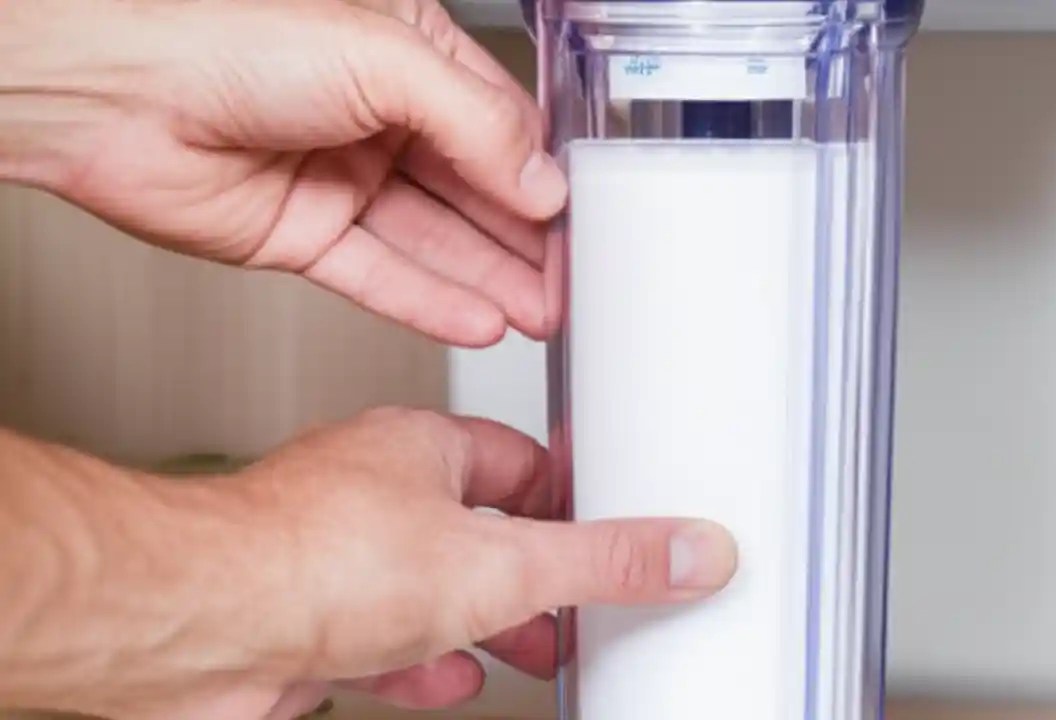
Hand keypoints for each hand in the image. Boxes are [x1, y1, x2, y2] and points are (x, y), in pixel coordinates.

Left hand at [0, 0, 563, 344]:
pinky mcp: (305, 236)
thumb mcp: (385, 58)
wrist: (107, 90)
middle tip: (571, 283)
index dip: (541, 177)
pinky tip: (479, 320)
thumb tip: (541, 180)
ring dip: (491, 280)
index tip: (579, 219)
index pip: (499, 126)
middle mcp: (378, 118)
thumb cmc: (222, 34)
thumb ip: (477, 123)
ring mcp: (342, 180)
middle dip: (524, 241)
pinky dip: (431, 303)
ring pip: (436, 241)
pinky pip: (383, 276)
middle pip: (473, 192)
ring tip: (542, 314)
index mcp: (407, 55)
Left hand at [0, 409, 736, 719]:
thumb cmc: (314, 560)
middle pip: (479, 530)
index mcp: (425, 448)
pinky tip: (446, 679)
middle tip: (575, 602)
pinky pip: (377, 635)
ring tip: (526, 645)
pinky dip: (421, 659)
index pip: (523, 461)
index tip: (608, 526)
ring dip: (480, 622)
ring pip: (428, 587)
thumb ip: (604, 561)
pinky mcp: (301, 617)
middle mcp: (374, 492)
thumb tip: (691, 547)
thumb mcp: (504, 565)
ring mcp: (334, 556)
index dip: (572, 498)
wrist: (195, 628)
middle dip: (530, 576)